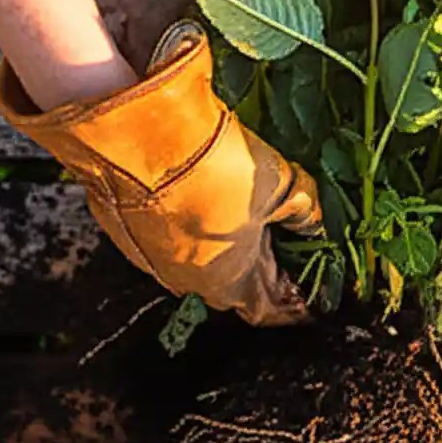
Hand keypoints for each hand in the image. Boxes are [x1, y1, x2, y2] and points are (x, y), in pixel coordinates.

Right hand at [0, 19, 321, 325]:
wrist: (137, 132)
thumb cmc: (219, 168)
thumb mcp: (282, 186)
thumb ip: (307, 212)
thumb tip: (318, 227)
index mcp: (232, 283)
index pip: (270, 310)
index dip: (295, 303)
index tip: (311, 292)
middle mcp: (188, 283)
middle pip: (234, 289)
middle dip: (260, 272)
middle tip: (283, 245)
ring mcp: (150, 259)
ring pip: (196, 264)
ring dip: (218, 248)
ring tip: (240, 216)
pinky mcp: (123, 230)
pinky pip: (164, 238)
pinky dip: (184, 227)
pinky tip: (196, 198)